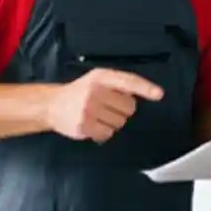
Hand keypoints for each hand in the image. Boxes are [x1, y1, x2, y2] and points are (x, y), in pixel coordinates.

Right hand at [46, 68, 163, 142]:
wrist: (52, 104)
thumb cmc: (79, 92)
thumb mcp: (97, 80)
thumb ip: (118, 84)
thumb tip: (144, 93)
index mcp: (101, 77)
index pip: (128, 81)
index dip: (145, 88)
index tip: (159, 94)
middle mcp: (95, 91)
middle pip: (129, 108)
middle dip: (121, 110)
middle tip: (106, 106)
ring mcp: (89, 109)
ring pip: (120, 122)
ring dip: (112, 122)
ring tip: (97, 115)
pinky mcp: (85, 125)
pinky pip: (108, 133)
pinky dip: (103, 132)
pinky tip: (92, 124)